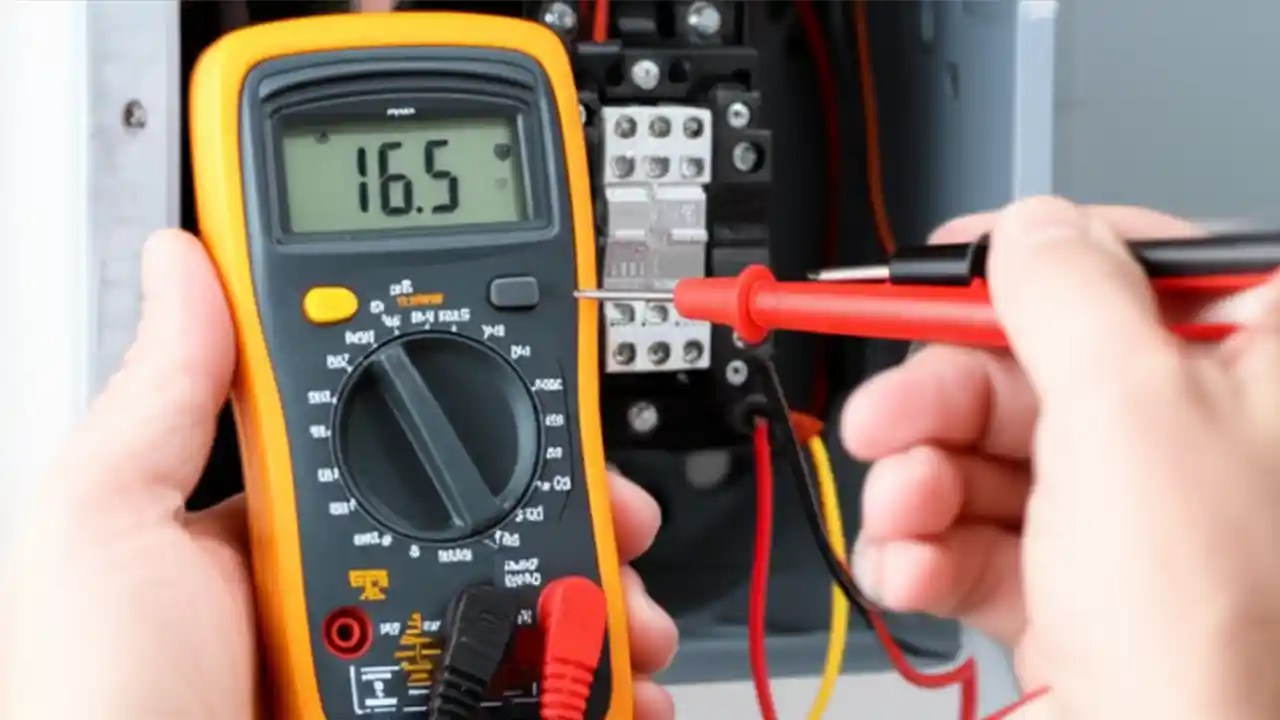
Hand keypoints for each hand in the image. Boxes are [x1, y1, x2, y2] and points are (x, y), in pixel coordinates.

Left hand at [0, 230, 676, 717]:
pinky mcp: (432, 717)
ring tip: (627, 613)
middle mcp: (342, 587)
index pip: (396, 435)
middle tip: (618, 510)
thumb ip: (160, 395)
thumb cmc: (93, 703)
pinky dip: (593, 685)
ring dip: (599, 598)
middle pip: (487, 519)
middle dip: (573, 503)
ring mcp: (390, 660)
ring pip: (526, 605)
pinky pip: (534, 693)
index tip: (541, 388)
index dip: (482, 405)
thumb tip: (187, 261)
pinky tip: (617, 682)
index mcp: (274, 525)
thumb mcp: (105, 527)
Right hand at [842, 197, 1279, 718]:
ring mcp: (1129, 521)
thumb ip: (1068, 293)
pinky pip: (975, 536)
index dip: (1023, 262)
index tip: (941, 271)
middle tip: (883, 421)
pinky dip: (924, 550)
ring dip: (917, 485)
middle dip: (938, 401)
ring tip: (901, 517)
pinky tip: (910, 569)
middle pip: (1029, 367)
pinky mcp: (1069, 589)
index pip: (1132, 263)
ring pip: (986, 455)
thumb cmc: (1207, 638)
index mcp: (1257, 369)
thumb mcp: (1130, 414)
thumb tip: (1028, 227)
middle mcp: (1195, 441)